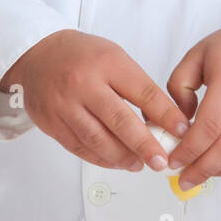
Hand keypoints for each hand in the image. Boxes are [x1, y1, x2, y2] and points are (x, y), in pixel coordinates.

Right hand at [1, 30, 189, 171]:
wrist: (37, 54)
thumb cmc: (83, 56)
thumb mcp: (114, 58)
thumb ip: (137, 87)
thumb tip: (163, 122)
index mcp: (107, 63)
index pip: (143, 92)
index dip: (165, 115)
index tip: (182, 131)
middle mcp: (83, 83)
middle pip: (119, 120)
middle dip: (145, 145)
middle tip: (162, 161)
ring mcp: (64, 104)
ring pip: (97, 139)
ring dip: (122, 157)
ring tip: (140, 165)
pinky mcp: (50, 122)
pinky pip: (79, 147)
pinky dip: (100, 158)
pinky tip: (116, 161)